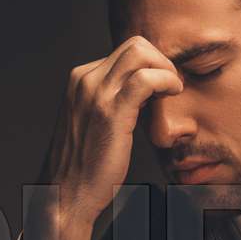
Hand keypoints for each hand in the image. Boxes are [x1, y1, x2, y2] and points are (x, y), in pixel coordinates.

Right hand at [21, 36, 183, 239]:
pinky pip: (146, 79)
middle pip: (134, 45)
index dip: (150, 65)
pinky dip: (166, 80)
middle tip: (172, 85)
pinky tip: (173, 94)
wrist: (67, 194)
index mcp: (80, 80)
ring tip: (174, 90)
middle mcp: (85, 80)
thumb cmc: (83, 166)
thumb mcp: (92, 122)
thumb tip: (140, 93)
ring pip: (140, 53)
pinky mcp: (111, 112)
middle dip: (161, 60)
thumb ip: (110, 102)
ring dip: (166, 68)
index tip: (163, 85)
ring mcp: (96, 94)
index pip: (124, 52)